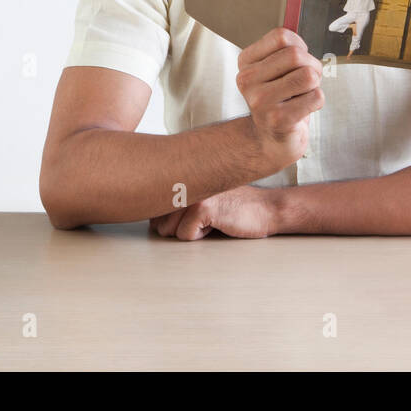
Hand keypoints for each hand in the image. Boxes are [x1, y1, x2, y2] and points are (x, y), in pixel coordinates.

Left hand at [150, 185, 280, 238]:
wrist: (265, 208)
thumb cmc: (232, 206)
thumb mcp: (199, 196)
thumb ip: (174, 199)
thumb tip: (145, 214)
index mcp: (180, 174)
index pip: (151, 207)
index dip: (168, 219)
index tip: (191, 213)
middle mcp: (182, 178)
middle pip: (157, 222)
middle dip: (178, 228)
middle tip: (205, 216)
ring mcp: (192, 192)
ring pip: (169, 230)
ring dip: (191, 231)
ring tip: (212, 218)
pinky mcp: (203, 207)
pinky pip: (185, 235)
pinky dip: (202, 236)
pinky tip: (219, 222)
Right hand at [236, 28, 322, 169]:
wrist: (272, 139)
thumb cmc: (280, 99)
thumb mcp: (275, 69)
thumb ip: (286, 48)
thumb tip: (300, 35)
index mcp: (246, 63)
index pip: (281, 36)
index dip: (299, 45)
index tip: (296, 61)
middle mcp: (247, 80)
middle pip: (296, 54)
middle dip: (312, 65)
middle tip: (307, 79)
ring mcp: (260, 101)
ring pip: (308, 75)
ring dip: (315, 84)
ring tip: (303, 94)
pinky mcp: (278, 120)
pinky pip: (316, 97)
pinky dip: (317, 102)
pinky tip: (302, 109)